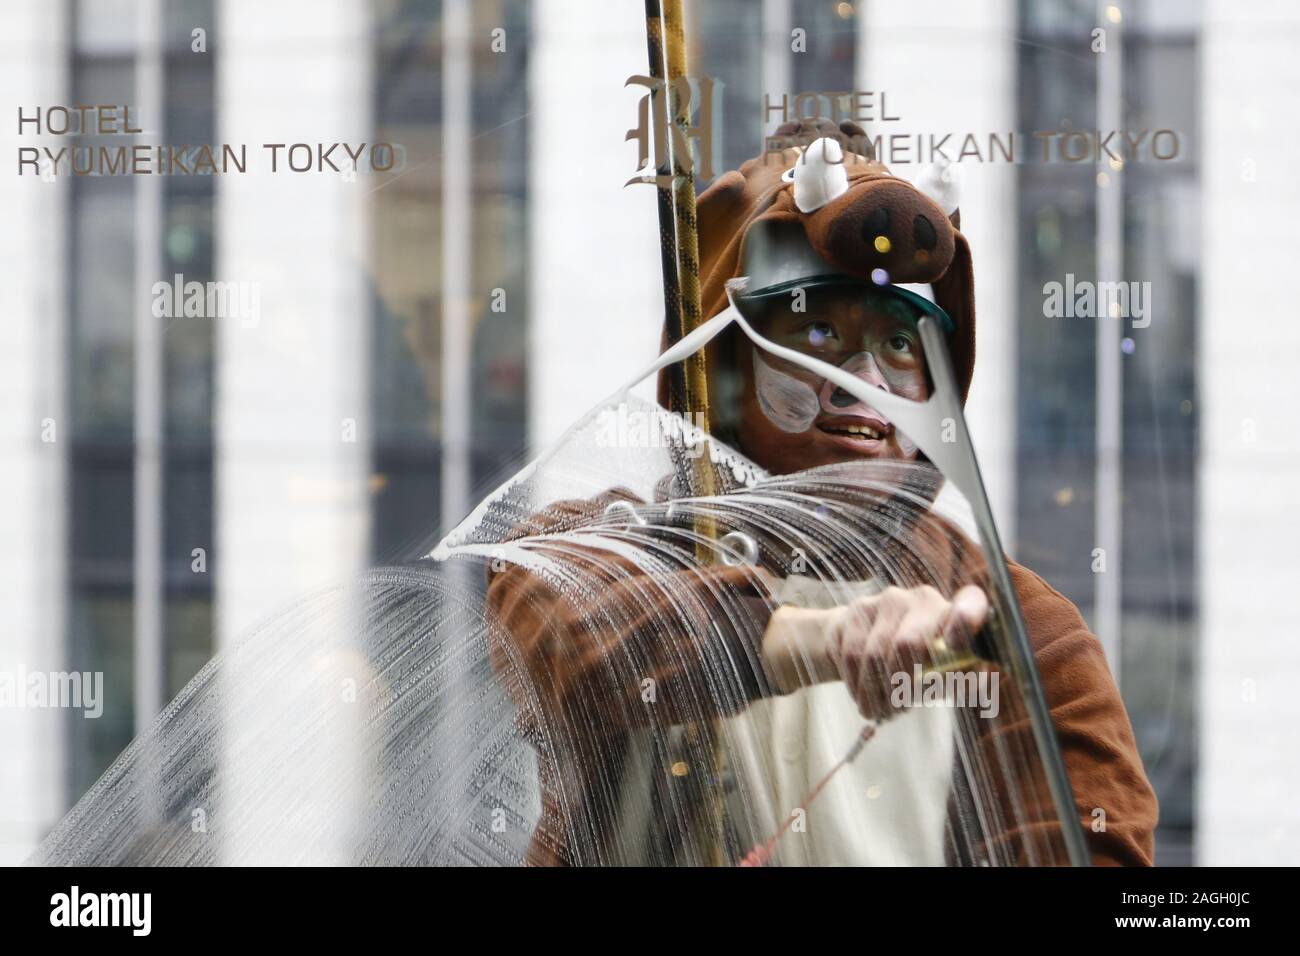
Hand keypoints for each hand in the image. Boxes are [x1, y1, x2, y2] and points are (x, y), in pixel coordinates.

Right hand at [761, 584, 989, 720]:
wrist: (866, 641)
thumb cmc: (917, 663)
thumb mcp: (944, 676)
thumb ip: (962, 681)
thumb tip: (973, 685)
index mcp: (955, 614)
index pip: (970, 603)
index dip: (964, 622)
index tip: (955, 646)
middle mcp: (924, 598)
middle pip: (908, 644)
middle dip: (900, 685)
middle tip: (899, 707)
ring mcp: (888, 600)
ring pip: (875, 655)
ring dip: (876, 692)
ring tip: (881, 708)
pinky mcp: (858, 609)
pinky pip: (852, 655)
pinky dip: (858, 685)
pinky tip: (863, 697)